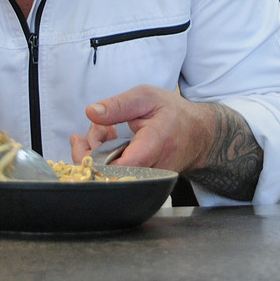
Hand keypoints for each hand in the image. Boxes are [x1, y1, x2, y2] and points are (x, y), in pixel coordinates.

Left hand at [69, 85, 214, 172]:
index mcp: (154, 144)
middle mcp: (152, 170)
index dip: (93, 159)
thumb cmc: (174, 113)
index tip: (81, 140)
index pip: (119, 167)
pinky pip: (118, 176)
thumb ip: (119, 105)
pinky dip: (107, 158)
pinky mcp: (143, 183)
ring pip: (111, 176)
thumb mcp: (146, 98)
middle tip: (92, 128)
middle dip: (89, 152)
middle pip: (109, 174)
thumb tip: (91, 112)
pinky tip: (110, 140)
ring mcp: (148, 180)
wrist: (198, 134)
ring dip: (97, 153)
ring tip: (103, 129)